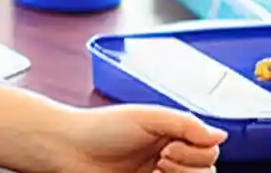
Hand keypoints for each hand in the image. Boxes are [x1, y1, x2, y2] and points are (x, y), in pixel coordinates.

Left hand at [47, 104, 225, 172]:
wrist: (65, 148)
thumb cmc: (97, 128)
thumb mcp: (145, 117)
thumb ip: (184, 123)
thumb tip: (219, 135)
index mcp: (171, 135)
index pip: (209, 151)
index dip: (195, 152)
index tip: (169, 147)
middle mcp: (167, 157)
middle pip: (205, 172)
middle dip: (185, 167)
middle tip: (159, 159)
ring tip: (150, 171)